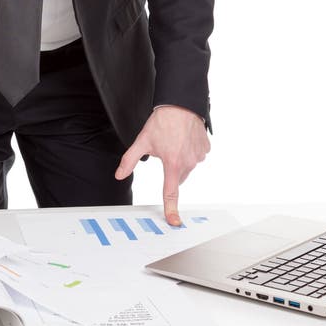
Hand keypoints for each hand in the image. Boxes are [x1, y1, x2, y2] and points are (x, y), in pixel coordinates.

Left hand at [114, 105, 209, 225]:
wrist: (180, 103)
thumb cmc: (162, 121)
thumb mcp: (142, 141)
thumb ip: (129, 160)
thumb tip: (119, 174)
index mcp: (172, 163)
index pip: (170, 192)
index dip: (171, 209)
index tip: (174, 221)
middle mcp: (188, 162)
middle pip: (178, 177)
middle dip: (171, 170)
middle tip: (165, 151)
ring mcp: (199, 156)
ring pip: (188, 167)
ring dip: (181, 160)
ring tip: (174, 141)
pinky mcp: (205, 149)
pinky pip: (197, 156)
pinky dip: (190, 152)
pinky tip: (184, 139)